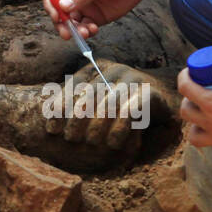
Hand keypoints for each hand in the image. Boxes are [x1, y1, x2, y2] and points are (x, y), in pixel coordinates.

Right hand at [41, 0, 155, 40]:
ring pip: (71, 22)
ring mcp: (83, 5)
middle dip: (61, 23)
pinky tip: (94, 29)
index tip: (57, 15)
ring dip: (75, 30)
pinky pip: (85, 27)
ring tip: (85, 33)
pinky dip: (87, 31)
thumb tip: (62, 7)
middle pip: (58, 10)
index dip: (50, 4)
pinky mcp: (95, 15)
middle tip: (67, 33)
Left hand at [44, 62, 172, 149]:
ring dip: (96, 125)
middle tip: (70, 139)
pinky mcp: (149, 91)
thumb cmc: (123, 105)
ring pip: (108, 102)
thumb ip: (78, 102)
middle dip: (76, 118)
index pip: (73, 85)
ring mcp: (133, 78)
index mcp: (97, 67)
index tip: (51, 129)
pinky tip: (111, 144)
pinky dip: (118, 129)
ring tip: (89, 142)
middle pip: (89, 94)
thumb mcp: (99, 101)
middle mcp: (114, 69)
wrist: (163, 101)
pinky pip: (130, 111)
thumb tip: (48, 114)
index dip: (60, 107)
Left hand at [177, 47, 211, 160]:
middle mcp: (209, 122)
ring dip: (196, 128)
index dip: (183, 77)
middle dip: (187, 103)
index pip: (185, 88)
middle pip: (185, 113)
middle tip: (196, 97)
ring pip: (195, 137)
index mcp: (209, 103)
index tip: (188, 74)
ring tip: (203, 121)